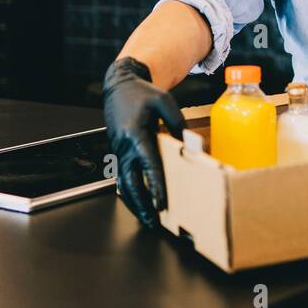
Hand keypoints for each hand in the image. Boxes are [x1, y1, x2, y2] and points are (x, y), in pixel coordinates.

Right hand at [102, 56, 186, 228]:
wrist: (120, 86)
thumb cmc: (143, 93)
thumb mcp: (164, 102)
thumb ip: (177, 123)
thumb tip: (188, 145)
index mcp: (135, 133)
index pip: (148, 164)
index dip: (156, 185)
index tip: (163, 201)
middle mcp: (124, 146)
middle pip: (131, 182)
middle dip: (141, 203)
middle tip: (153, 220)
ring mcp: (119, 150)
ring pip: (124, 183)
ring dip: (134, 202)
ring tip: (147, 218)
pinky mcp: (119, 152)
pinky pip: (123, 176)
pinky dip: (131, 191)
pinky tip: (140, 203)